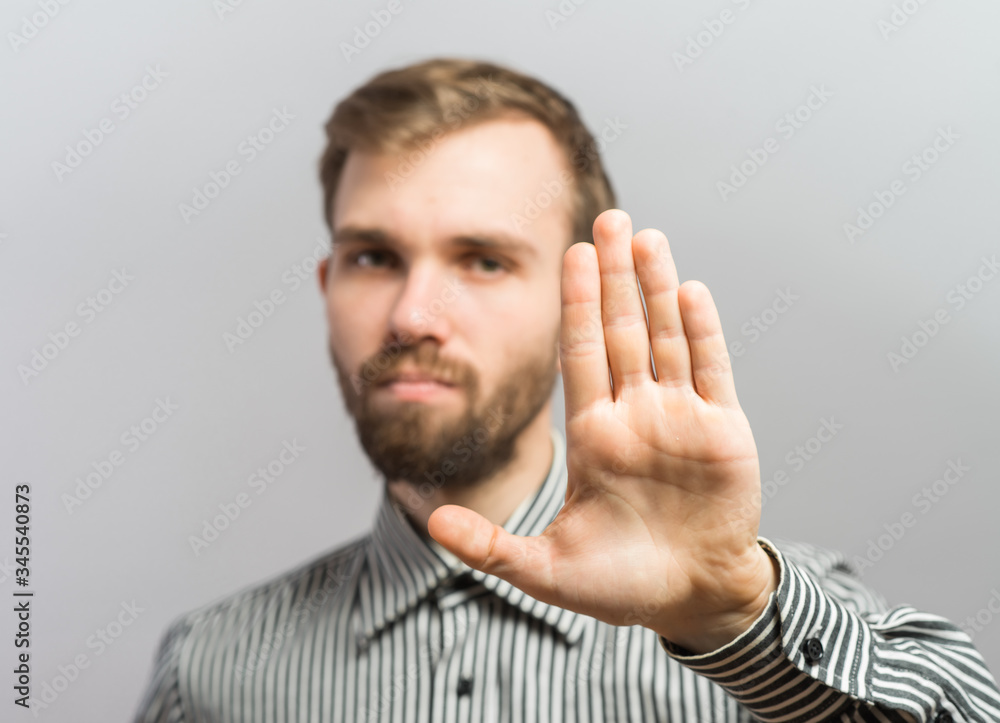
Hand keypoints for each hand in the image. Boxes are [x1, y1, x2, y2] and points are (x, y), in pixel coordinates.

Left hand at [428, 209, 777, 652]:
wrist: (690, 601)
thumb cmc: (619, 586)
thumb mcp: (546, 570)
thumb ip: (490, 547)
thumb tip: (430, 524)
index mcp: (594, 434)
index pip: (581, 352)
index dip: (576, 304)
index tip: (569, 254)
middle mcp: (635, 414)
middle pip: (623, 329)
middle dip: (613, 275)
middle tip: (607, 217)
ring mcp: (679, 418)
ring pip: (667, 337)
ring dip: (656, 287)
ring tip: (645, 237)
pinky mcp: (723, 432)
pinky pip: (711, 370)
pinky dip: (701, 331)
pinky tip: (688, 291)